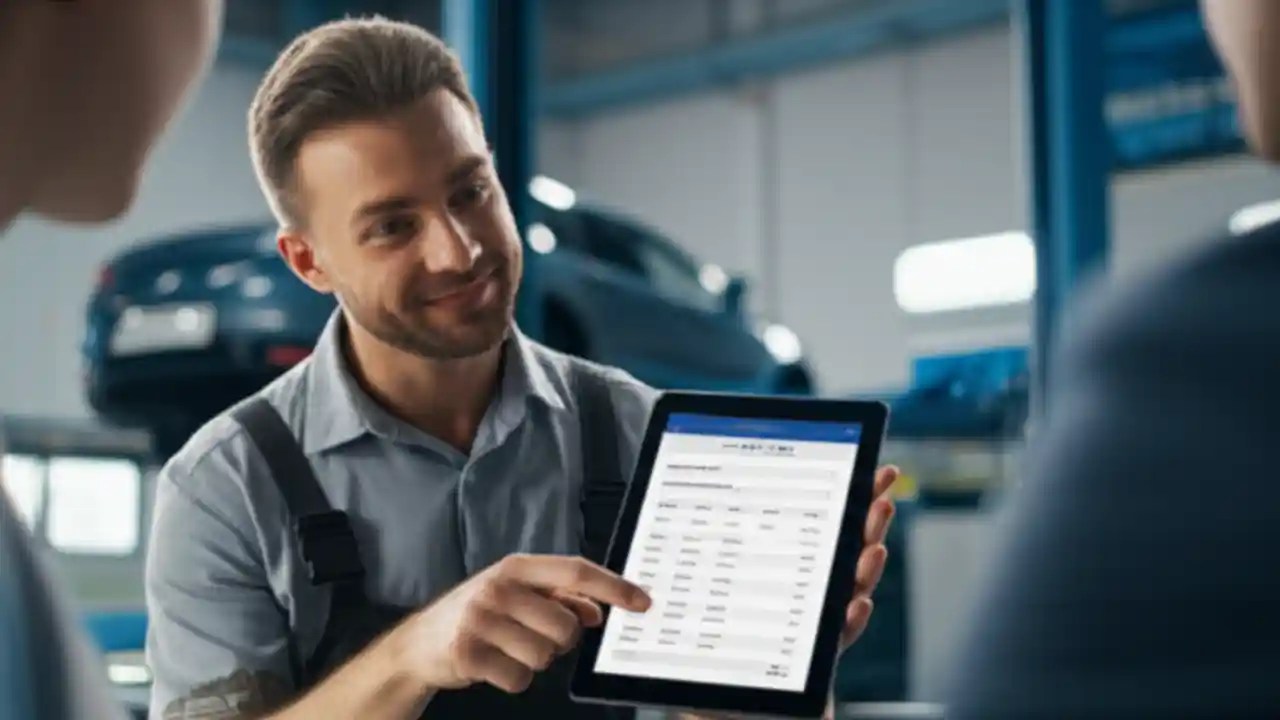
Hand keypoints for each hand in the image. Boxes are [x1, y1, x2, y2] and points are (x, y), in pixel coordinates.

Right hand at [392, 554, 650, 693]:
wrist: (419, 643)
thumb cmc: (479, 615)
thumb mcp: (516, 595)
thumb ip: (558, 598)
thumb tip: (597, 613)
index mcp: (515, 566)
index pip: (575, 571)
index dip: (613, 587)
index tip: (643, 603)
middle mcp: (498, 587)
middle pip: (566, 626)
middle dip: (560, 641)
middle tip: (534, 638)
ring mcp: (480, 619)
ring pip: (545, 656)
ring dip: (534, 662)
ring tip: (508, 650)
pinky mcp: (468, 653)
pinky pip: (520, 678)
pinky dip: (514, 679)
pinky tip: (493, 666)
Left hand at [679, 465, 899, 719]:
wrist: (723, 711)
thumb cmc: (708, 660)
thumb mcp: (690, 609)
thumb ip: (685, 582)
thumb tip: (663, 554)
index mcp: (783, 573)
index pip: (818, 528)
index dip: (847, 499)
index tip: (866, 469)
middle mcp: (805, 598)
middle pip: (843, 551)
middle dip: (868, 522)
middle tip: (883, 492)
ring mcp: (813, 629)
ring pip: (847, 592)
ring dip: (865, 568)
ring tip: (875, 546)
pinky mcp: (813, 664)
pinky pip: (834, 640)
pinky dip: (848, 622)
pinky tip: (857, 604)